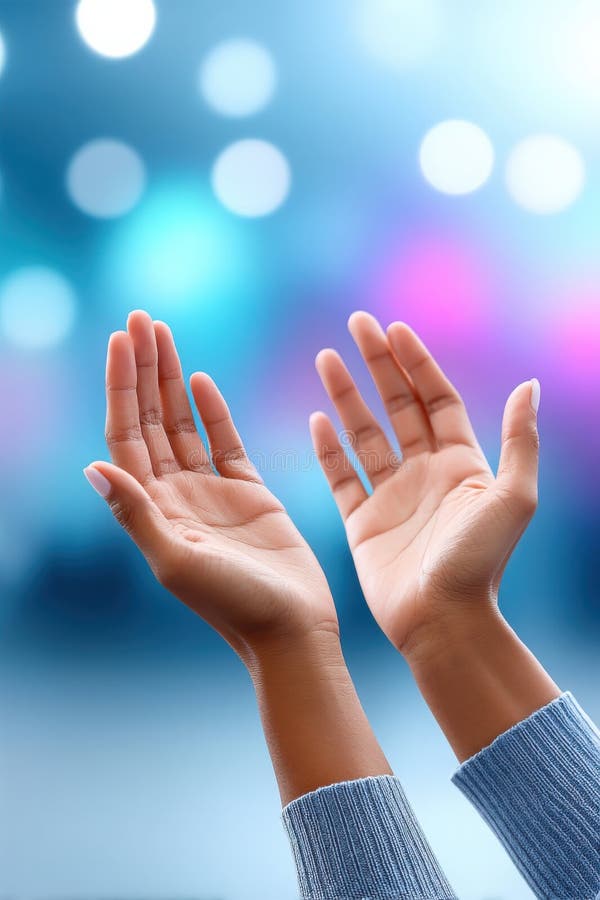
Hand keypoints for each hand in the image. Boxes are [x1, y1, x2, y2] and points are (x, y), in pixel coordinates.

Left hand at [84, 310, 336, 659]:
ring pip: (182, 422)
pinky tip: (200, 379)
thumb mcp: (178, 561)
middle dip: (143, 368)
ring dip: (171, 378)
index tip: (120, 339)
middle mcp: (175, 494)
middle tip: (140, 318)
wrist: (292, 627)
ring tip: (162, 332)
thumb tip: (92, 467)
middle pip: (149, 418)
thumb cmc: (235, 605)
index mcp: (152, 508)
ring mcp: (210, 490)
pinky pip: (224, 440)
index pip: (126, 434)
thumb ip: (135, 516)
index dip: (120, 386)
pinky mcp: (249, 490)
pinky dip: (212, 409)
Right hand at [310, 311, 540, 655]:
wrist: (443, 622)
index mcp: (461, 464)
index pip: (437, 399)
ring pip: (364, 434)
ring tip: (326, 357)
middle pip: (398, 406)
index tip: (395, 328)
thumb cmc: (480, 563)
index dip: (418, 363)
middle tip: (356, 323)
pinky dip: (328, 448)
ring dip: (346, 395)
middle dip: (378, 364)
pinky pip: (340, 476)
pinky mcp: (362, 522)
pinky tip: (317, 417)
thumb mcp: (512, 496)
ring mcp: (391, 496)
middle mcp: (425, 474)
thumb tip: (529, 384)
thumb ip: (519, 440)